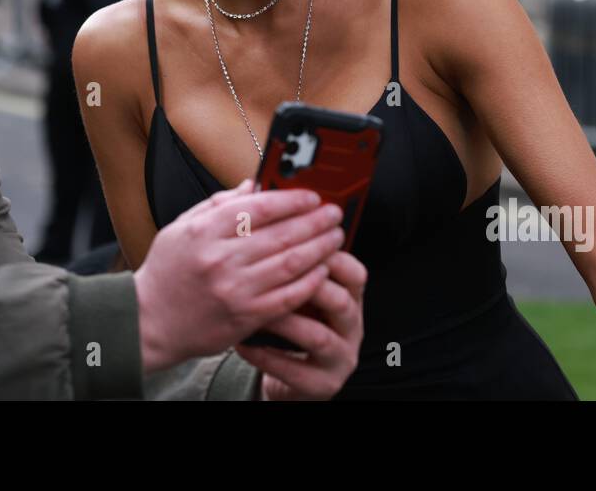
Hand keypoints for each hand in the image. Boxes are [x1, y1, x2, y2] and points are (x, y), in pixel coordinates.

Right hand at [133, 181, 345, 371]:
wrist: (148, 322)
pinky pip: (287, 296)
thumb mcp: (181, 227)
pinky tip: (323, 269)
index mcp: (204, 231)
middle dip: (314, 221)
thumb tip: (254, 184)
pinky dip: (309, 281)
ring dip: (319, 248)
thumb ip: (218, 204)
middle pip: (281, 234)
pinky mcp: (245, 317)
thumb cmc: (166, 272)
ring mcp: (234, 290)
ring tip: (335, 237)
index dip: (292, 200)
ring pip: (290, 264)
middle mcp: (220, 259)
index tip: (312, 196)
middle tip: (333, 214)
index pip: (259, 208)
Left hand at [235, 250, 366, 399]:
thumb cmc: (294, 318)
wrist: (291, 372)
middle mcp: (351, 326)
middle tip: (274, 272)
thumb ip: (293, 258)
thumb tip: (268, 210)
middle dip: (309, 285)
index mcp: (350, 296)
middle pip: (341, 301)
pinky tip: (243, 343)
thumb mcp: (300, 287)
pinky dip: (267, 356)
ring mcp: (340, 357)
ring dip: (286, 322)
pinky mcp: (322, 384)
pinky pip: (295, 371)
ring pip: (319, 336)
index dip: (330, 256)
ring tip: (255, 308)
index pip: (353, 271)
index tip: (296, 241)